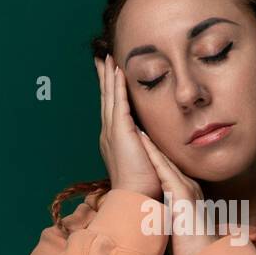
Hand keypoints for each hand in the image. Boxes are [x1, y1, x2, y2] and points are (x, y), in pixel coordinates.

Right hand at [95, 53, 160, 199]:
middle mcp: (110, 132)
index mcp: (115, 139)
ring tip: (106, 58)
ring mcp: (112, 130)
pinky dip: (116, 85)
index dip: (111, 91)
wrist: (136, 196)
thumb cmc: (144, 185)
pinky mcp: (120, 130)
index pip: (113, 109)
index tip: (110, 76)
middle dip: (104, 78)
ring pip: (109, 96)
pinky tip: (116, 71)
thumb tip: (154, 140)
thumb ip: (148, 147)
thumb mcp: (147, 159)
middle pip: (106, 98)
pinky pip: (117, 102)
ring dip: (108, 76)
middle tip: (101, 59)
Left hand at [135, 131, 217, 254]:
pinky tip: (140, 139)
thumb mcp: (179, 225)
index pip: (164, 166)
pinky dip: (152, 154)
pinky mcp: (181, 194)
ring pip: (162, 158)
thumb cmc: (192, 248)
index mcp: (185, 191)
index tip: (137, 135)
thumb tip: (160, 214)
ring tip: (132, 121)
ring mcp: (185, 187)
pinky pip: (163, 169)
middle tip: (132, 119)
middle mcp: (187, 184)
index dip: (152, 150)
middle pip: (163, 157)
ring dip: (147, 140)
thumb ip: (171, 214)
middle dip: (148, 139)